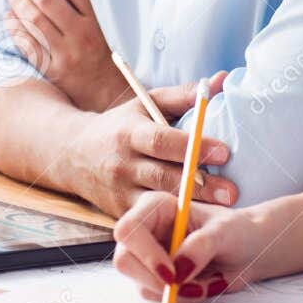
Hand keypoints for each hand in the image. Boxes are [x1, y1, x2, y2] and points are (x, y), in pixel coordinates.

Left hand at [4, 0, 128, 112]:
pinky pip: (28, 45)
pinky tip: (9, 16)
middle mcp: (82, 37)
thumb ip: (92, 5)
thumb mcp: (112, 29)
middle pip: (47, 0)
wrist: (114, 100)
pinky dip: (15, 28)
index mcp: (99, 22)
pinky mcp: (53, 71)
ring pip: (33, 20)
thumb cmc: (114, 59)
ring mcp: (65, 55)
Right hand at [68, 71, 235, 216]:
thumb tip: (222, 80)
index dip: (193, 146)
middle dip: (200, 186)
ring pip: (158, 202)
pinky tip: (196, 223)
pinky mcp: (120, 212)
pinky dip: (172, 220)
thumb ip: (184, 95)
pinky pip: (149, 219)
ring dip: (191, 207)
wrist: (70, 154)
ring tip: (223, 210)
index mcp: (130, 133)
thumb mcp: (145, 104)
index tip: (225, 151)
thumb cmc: (120, 125)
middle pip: (164, 177)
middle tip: (232, 192)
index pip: (162, 140)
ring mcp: (120, 192)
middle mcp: (123, 164)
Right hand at [113, 190, 275, 301]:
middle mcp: (146, 231)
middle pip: (124, 260)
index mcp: (156, 207)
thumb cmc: (238, 230)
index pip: (128, 229)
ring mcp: (148, 257)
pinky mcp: (156, 279)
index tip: (171, 273)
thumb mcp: (224, 232)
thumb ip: (201, 246)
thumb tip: (178, 270)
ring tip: (204, 282)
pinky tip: (200, 286)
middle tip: (188, 286)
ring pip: (140, 284)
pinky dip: (181, 299)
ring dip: (175, 292)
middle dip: (155, 280)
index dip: (144, 253)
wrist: (250, 250)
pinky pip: (157, 298)